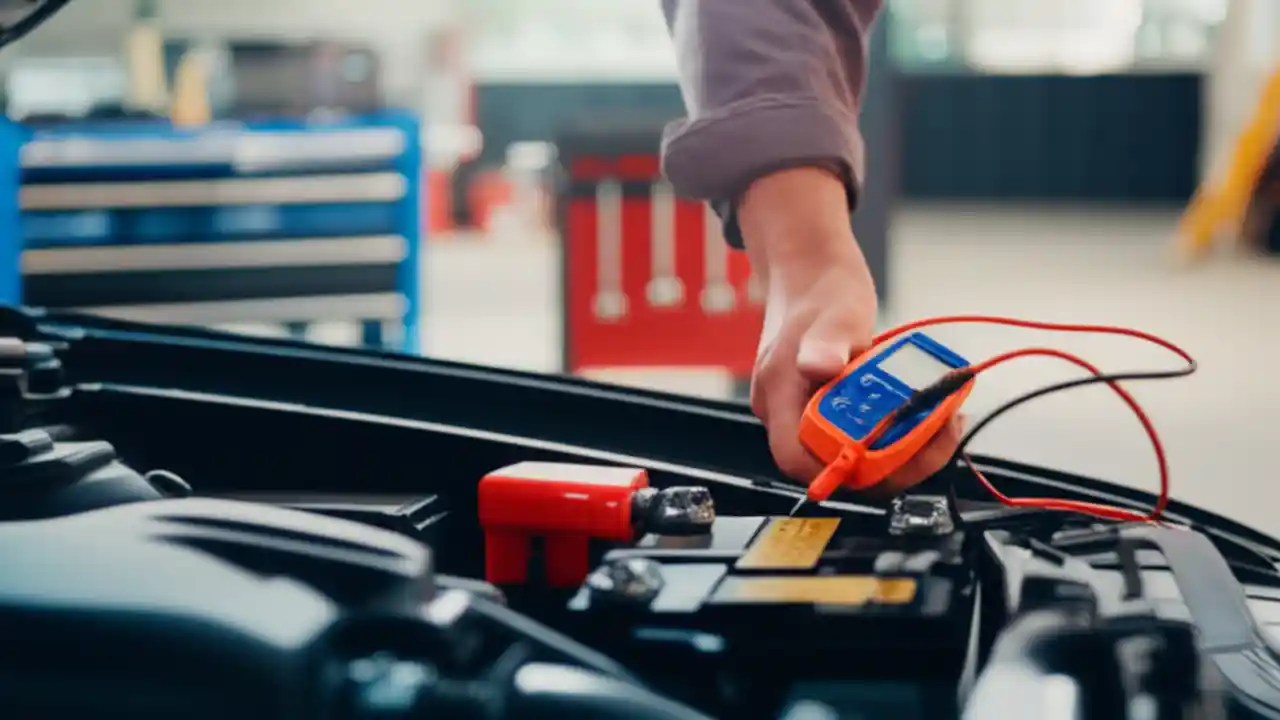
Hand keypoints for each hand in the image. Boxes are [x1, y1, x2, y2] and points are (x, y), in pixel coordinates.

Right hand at [737, 167, 962, 496]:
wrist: (811, 272)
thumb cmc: (820, 290)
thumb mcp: (834, 314)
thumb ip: (827, 344)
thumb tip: (820, 367)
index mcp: (780, 394)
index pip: (799, 460)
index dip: (843, 471)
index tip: (894, 460)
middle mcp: (785, 411)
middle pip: (832, 464)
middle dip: (889, 461)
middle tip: (936, 436)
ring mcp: (802, 412)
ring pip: (848, 453)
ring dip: (897, 448)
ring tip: (939, 422)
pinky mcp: (822, 408)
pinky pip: (856, 435)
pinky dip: (891, 431)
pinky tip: (920, 414)